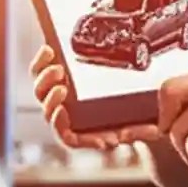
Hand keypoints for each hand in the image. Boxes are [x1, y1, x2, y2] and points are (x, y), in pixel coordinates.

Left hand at [29, 45, 159, 149]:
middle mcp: (72, 117)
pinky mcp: (60, 76)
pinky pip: (42, 71)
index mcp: (87, 133)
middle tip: (62, 87)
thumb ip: (139, 132)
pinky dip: (42, 62)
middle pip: (49, 112)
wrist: (142, 97)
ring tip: (57, 67)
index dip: (60, 126)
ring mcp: (63, 96)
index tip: (62, 111)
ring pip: (42, 91)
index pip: (67, 136)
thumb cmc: (142, 116)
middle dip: (51, 99)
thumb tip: (130, 135)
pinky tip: (49, 50)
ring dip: (44, 79)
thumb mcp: (146, 125)